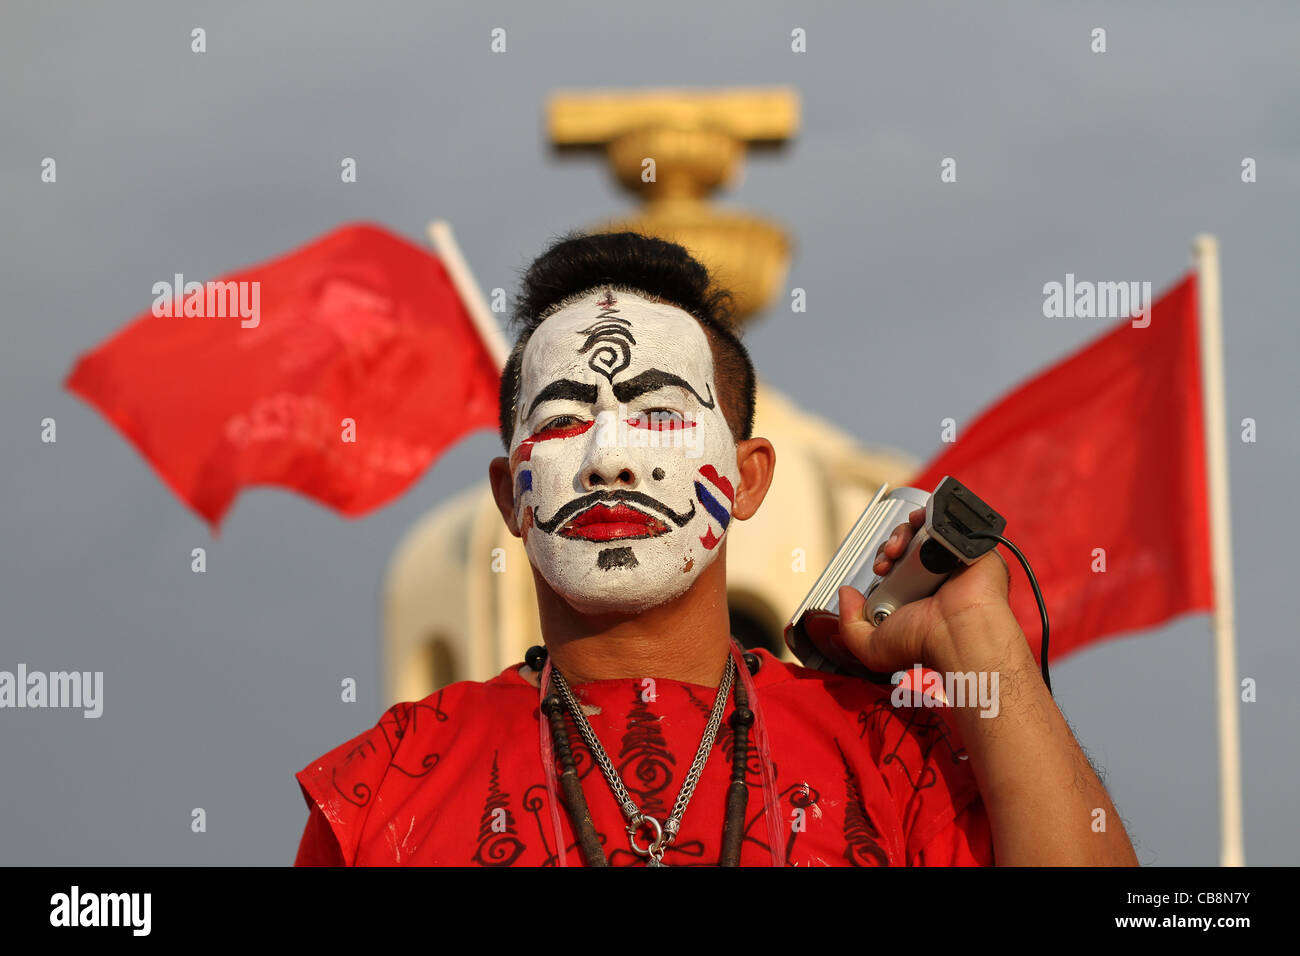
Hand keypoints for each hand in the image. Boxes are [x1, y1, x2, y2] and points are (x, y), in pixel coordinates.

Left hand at [835, 507, 1026, 674]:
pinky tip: (921, 526)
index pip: (895, 565)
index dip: (883, 560)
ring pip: (925, 529)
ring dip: (905, 531)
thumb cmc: (924, 642)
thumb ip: (850, 624)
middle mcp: (936, 577)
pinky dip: (932, 515)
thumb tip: (845, 594)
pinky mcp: (973, 546)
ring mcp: (954, 559)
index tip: (880, 569)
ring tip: (902, 547)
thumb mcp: (873, 645)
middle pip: (907, 543)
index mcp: (917, 595)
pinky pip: (951, 520)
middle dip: (890, 545)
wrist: (957, 632)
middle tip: (890, 557)